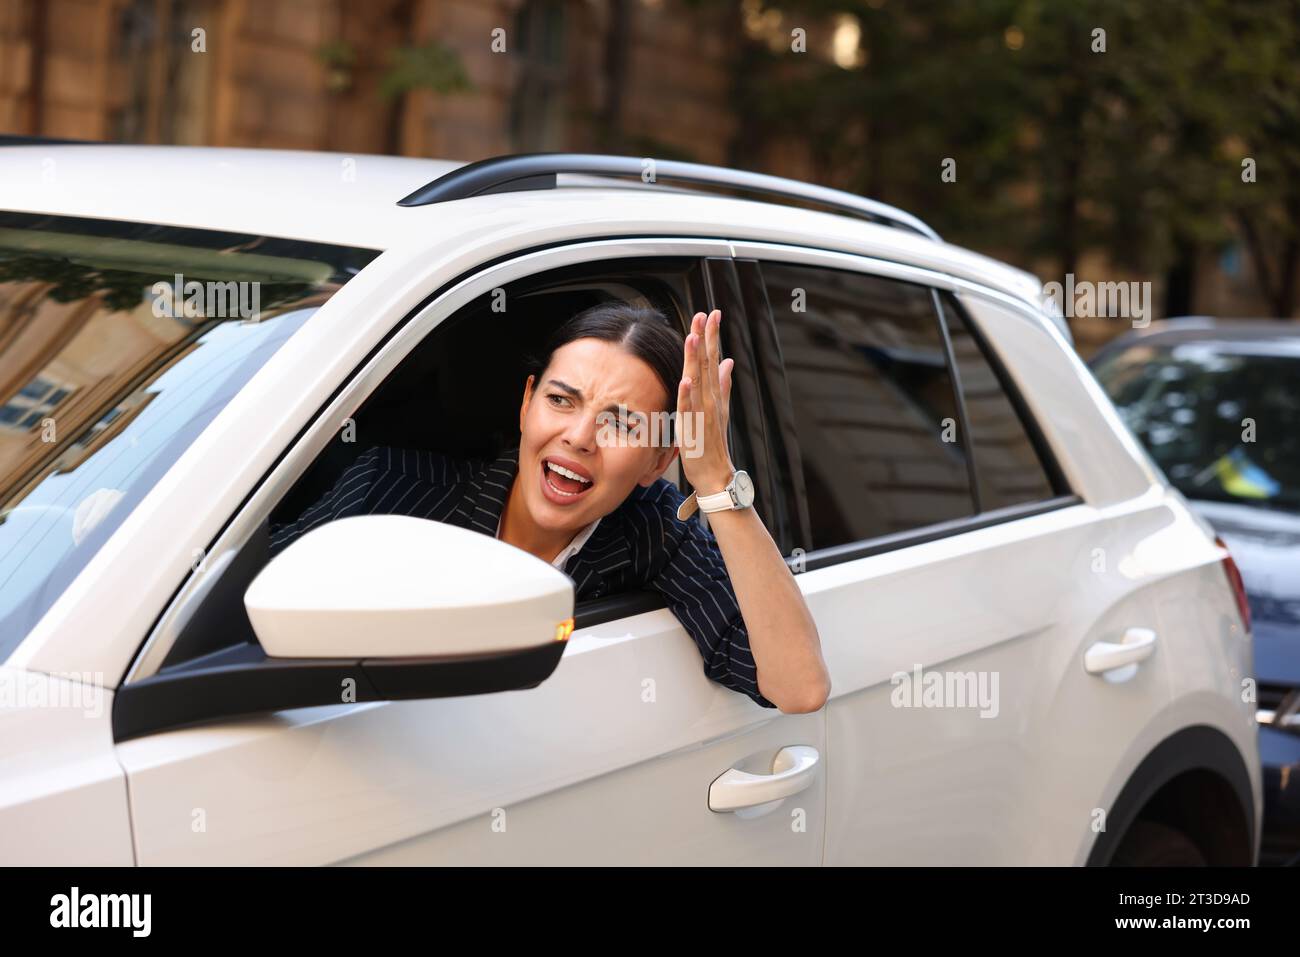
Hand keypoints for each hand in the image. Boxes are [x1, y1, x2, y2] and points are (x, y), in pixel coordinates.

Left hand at [677, 308, 735, 494]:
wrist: (715, 474)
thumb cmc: (714, 443)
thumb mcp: (721, 410)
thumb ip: (724, 385)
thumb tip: (728, 361)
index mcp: (714, 394)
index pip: (713, 359)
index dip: (712, 336)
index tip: (712, 313)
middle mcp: (710, 400)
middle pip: (706, 364)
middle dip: (706, 338)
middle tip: (705, 314)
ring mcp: (702, 414)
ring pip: (698, 381)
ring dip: (696, 359)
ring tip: (694, 336)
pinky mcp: (693, 430)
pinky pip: (689, 410)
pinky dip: (688, 396)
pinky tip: (687, 380)